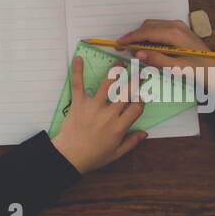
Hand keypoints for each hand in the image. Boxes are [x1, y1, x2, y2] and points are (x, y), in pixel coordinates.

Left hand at [50, 55, 146, 173]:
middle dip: (134, 80)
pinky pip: (78, 84)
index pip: (136, 107)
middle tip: (139, 70)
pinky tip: (78, 59)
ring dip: (114, 72)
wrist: (70, 156)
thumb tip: (145, 133)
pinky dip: (77, 71)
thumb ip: (131, 142)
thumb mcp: (116, 154)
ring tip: (119, 63)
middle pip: (125, 93)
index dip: (142, 98)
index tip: (144, 91)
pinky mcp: (78, 103)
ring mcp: (93, 106)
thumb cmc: (93, 156)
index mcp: (119, 127)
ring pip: (107, 85)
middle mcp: (109, 114)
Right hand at [117, 19, 214, 94]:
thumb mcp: (177, 68)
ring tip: (132, 49)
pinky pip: (160, 31)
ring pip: (153, 27)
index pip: (146, 32)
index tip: (118, 44)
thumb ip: (157, 59)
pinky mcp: (180, 32)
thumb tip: (137, 53)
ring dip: (141, 36)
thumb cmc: (201, 71)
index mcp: (175, 33)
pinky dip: (150, 37)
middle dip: (134, 36)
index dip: (130, 38)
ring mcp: (179, 27)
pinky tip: (147, 48)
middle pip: (148, 27)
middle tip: (122, 48)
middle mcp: (176, 26)